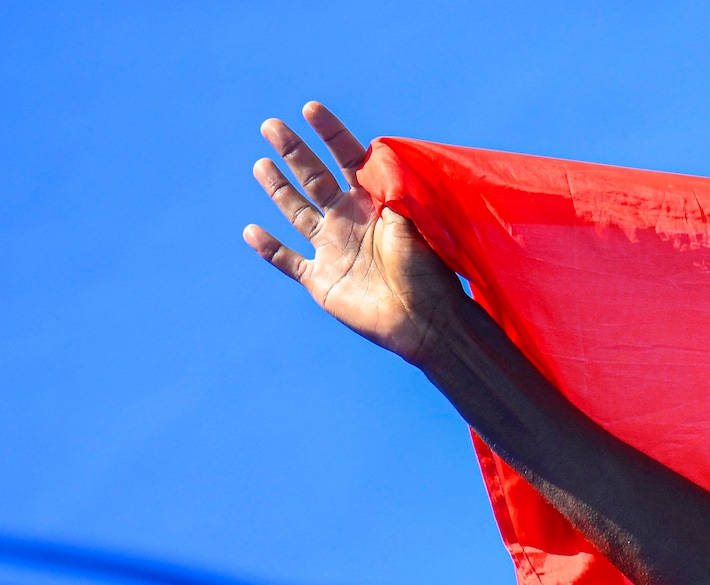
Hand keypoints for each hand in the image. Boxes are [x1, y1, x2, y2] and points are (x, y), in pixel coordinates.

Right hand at [243, 103, 462, 361]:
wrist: (427, 323)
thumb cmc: (429, 272)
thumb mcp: (413, 222)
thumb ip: (392, 191)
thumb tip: (378, 158)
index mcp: (374, 204)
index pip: (349, 159)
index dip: (330, 133)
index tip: (310, 108)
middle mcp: (350, 221)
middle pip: (314, 179)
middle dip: (294, 152)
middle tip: (271, 125)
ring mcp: (334, 250)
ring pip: (297, 212)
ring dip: (278, 188)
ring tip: (261, 164)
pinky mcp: (322, 281)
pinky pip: (289, 261)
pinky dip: (270, 249)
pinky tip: (251, 231)